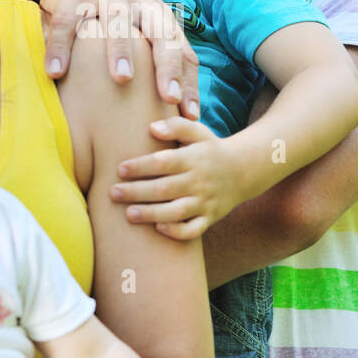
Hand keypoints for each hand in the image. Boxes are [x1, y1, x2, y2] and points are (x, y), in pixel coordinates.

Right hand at [37, 0, 199, 118]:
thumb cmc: (115, 6)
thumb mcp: (140, 24)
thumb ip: (158, 56)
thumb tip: (181, 106)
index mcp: (156, 12)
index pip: (178, 47)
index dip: (187, 80)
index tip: (189, 114)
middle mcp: (136, 1)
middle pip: (158, 31)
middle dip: (166, 64)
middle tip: (169, 96)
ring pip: (116, 21)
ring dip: (121, 49)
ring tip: (122, 79)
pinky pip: (68, 23)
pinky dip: (61, 47)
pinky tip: (55, 72)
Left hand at [110, 116, 243, 239]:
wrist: (244, 170)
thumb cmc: (209, 149)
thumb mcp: (198, 132)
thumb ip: (176, 125)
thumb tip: (152, 127)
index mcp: (194, 158)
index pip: (164, 162)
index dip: (141, 166)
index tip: (120, 169)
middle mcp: (199, 181)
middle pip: (165, 188)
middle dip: (137, 192)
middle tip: (113, 193)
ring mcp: (205, 202)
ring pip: (177, 212)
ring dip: (151, 214)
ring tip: (129, 214)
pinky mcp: (210, 218)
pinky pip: (194, 230)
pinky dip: (177, 232)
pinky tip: (158, 229)